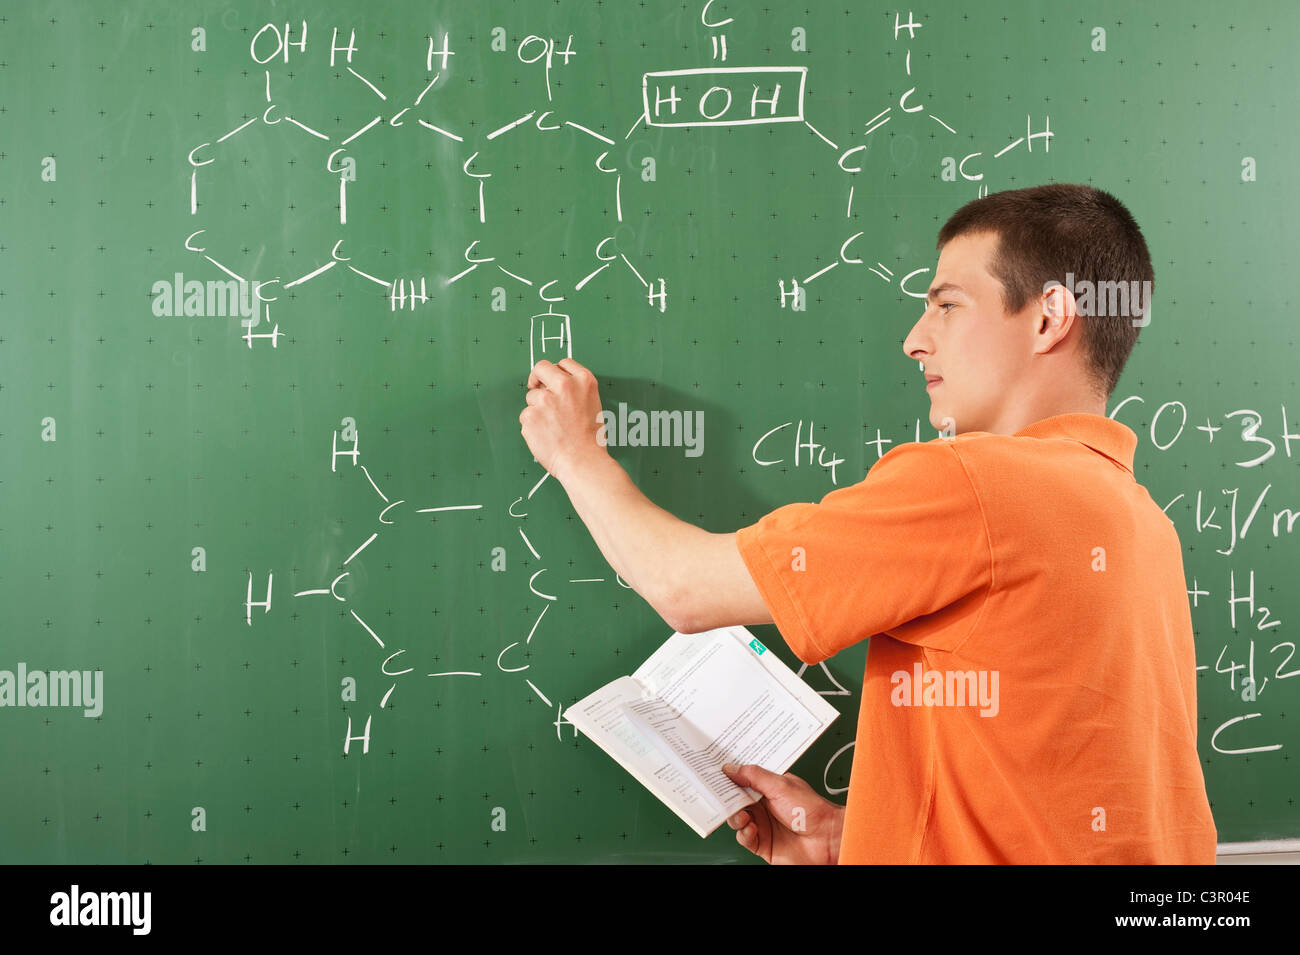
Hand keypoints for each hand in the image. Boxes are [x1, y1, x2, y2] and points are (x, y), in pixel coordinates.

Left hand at [520, 358, 608, 482]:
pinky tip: (545, 436)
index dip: (555, 372)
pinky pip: (526, 416)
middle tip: (535, 388)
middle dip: (537, 378)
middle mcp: (564, 386)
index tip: (550, 379)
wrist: (582, 461)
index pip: (563, 363)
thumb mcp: (593, 405)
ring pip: (532, 397)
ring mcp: (545, 400)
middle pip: (541, 368)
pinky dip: (532, 426)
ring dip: (537, 409)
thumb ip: (576, 391)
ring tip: (552, 427)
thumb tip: (555, 387)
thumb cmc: (591, 440)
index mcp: (583, 381)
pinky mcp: (530, 415)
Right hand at [722, 763, 844, 864]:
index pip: (742, 781)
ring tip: (742, 816)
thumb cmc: (813, 811)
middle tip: (720, 796)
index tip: (716, 775)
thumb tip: (732, 768)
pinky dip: (743, 833)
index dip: (729, 778)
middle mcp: (763, 806)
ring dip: (735, 817)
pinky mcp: (762, 844)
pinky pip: (744, 838)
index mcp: (767, 788)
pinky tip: (750, 829)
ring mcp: (762, 825)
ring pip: (736, 820)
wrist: (827, 838)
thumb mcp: (781, 785)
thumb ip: (754, 776)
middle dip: (726, 798)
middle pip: (735, 801)